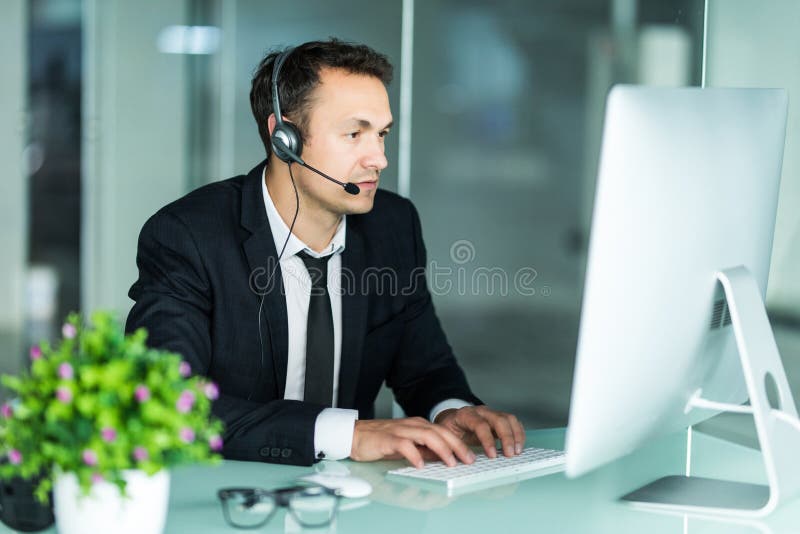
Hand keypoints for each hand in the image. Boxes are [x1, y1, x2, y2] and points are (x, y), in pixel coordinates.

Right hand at [350, 417, 476, 467]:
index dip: (459, 443)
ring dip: (442, 449)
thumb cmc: (380, 441)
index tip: (470, 456)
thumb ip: (423, 449)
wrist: (354, 435)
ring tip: (451, 462)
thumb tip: (442, 458)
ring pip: (427, 435)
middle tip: (468, 459)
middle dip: (457, 446)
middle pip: (440, 432)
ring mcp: (400, 430)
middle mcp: (412, 425)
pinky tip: (420, 464)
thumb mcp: (407, 444)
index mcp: (418, 425)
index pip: (443, 432)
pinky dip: (414, 454)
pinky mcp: (388, 439)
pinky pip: (404, 445)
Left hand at [434, 406, 524, 458]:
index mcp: (465, 415)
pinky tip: (518, 446)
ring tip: (517, 452)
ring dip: (516, 435)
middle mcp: (481, 411)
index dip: (488, 440)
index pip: (480, 425)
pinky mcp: (499, 418)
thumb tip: (463, 460)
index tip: (492, 455)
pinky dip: (518, 434)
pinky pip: (513, 422)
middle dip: (507, 437)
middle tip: (509, 454)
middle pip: (499, 419)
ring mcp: (491, 413)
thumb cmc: (450, 429)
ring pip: (509, 419)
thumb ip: (453, 447)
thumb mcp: (446, 436)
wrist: (452, 418)